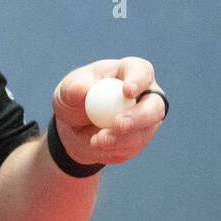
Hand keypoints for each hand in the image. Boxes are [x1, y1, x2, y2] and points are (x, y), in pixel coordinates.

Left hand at [51, 56, 165, 165]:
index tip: (127, 92)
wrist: (73, 128)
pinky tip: (97, 144)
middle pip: (155, 106)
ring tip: (96, 140)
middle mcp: (145, 95)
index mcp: (129, 72)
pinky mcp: (140, 139)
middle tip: (119, 125)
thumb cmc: (73, 99)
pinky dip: (113, 149)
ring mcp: (146, 119)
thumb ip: (73, 89)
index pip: (141, 71)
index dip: (138, 80)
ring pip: (144, 131)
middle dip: (139, 117)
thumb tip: (82, 89)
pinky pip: (132, 147)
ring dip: (120, 139)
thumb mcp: (66, 91)